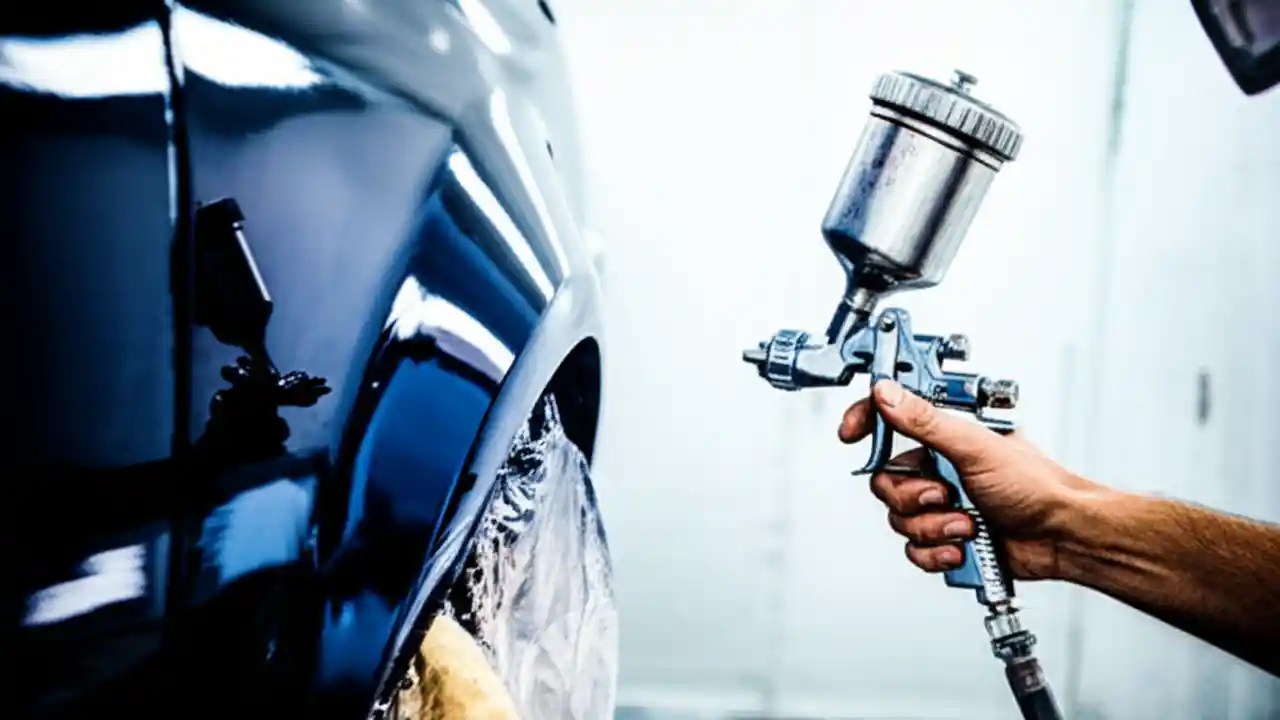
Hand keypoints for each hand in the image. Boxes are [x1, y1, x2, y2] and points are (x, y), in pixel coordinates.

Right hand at [839, 380, 1093, 580]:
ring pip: (898, 518)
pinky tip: (963, 546)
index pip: (891, 418)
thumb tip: (887, 394)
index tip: (851, 434)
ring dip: (932, 527)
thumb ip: (926, 420)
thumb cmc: (1036, 485)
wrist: (1062, 537)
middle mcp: (939, 466)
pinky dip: (937, 552)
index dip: (866, 422)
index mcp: (946, 434)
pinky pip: (913, 548)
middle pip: (885, 480)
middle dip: (913, 497)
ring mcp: (941, 502)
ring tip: (967, 525)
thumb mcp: (976, 446)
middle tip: (943, 496)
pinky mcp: (945, 535)